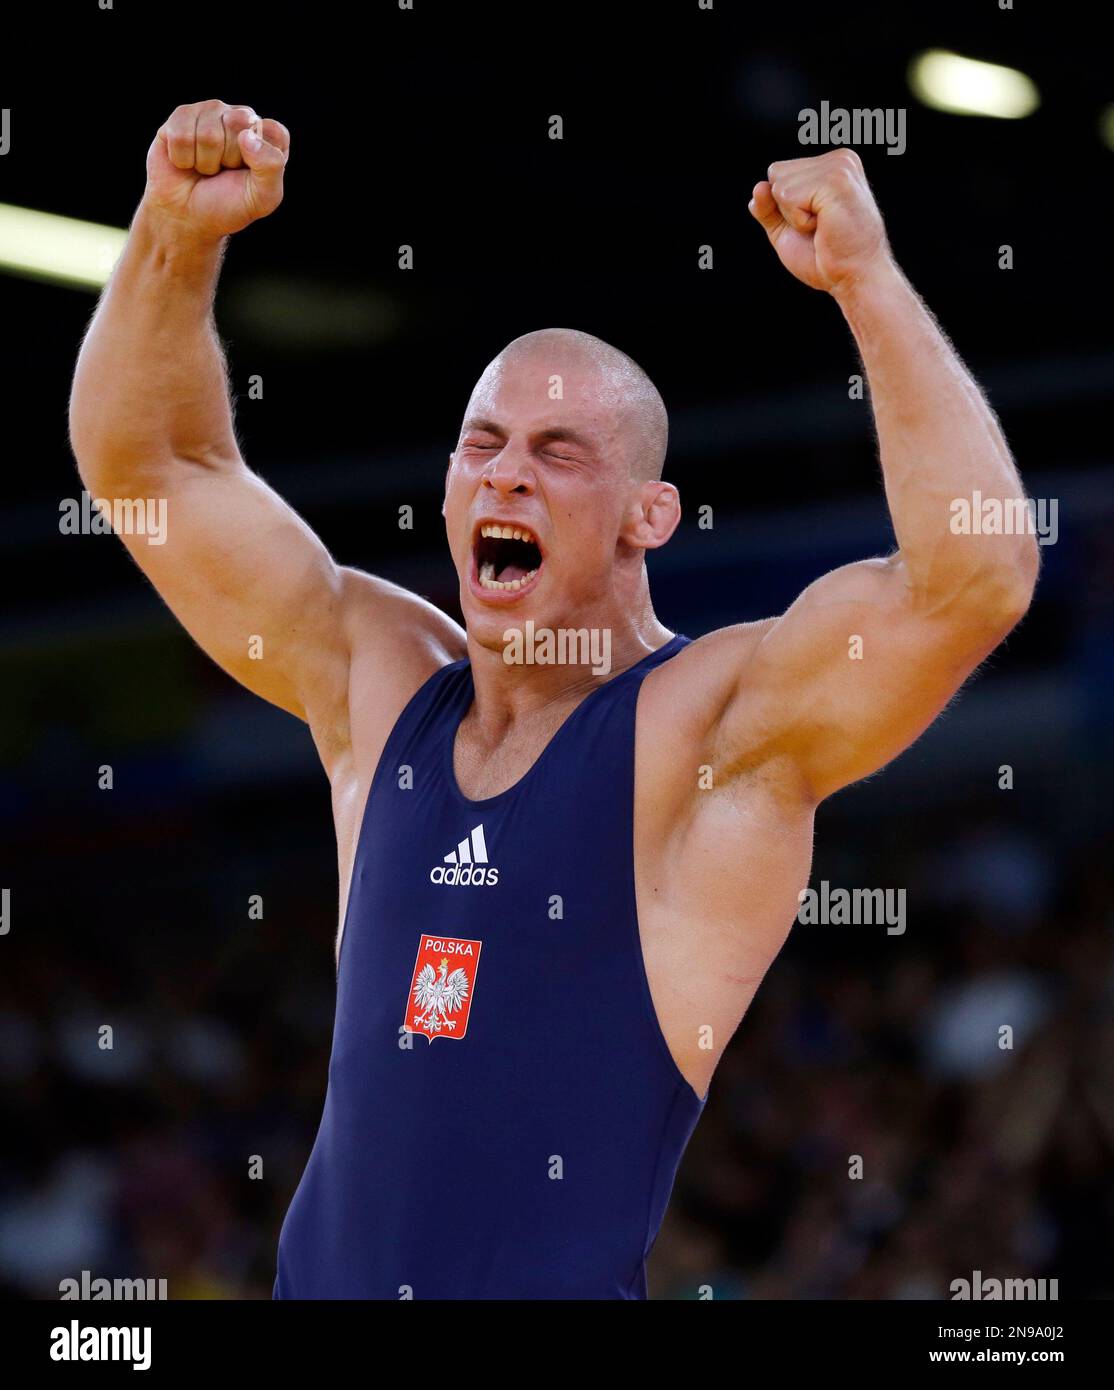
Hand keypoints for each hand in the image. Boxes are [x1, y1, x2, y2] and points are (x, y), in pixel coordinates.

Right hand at [143, 99, 289, 242]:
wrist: (188, 216)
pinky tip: (187, 162)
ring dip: (205, 162)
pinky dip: (182, 159)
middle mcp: (241, 118)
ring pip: (208, 133)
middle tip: (224, 172)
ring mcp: (210, 113)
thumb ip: (270, 167)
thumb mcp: (262, 197)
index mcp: (267, 136)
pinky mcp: (181, 116)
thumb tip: (246, 135)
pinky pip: (181, 135)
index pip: (275, 132)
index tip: (251, 175)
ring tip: (205, 169)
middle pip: (238, 124)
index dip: (261, 156)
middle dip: (229, 158)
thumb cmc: (228, 205)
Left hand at [749, 149, 889, 294]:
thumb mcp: (787, 230)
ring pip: (779, 186)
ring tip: (823, 227)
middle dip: (787, 209)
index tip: (816, 222)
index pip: (778, 172)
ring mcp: (839, 167)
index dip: (784, 206)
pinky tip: (824, 227)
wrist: (852, 278)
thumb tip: (758, 187)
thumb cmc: (825, 258)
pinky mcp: (835, 181)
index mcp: (833, 164)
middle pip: (776, 173)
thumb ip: (769, 208)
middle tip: (819, 227)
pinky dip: (798, 221)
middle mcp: (840, 159)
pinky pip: (787, 196)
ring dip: (794, 217)